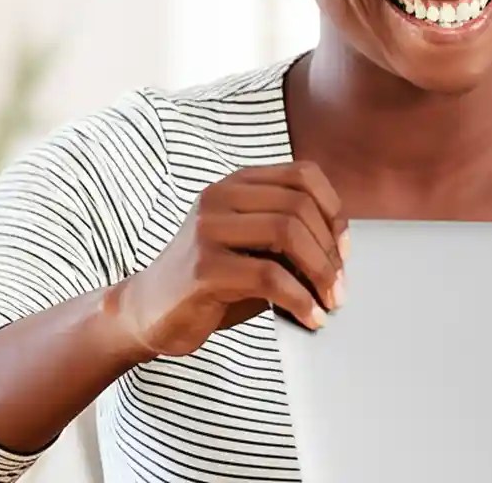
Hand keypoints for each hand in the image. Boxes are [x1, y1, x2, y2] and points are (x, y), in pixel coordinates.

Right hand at [110, 162, 347, 357]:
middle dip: (330, 250)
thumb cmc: (212, 282)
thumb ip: (290, 239)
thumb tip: (343, 252)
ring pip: (287, 234)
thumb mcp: (255, 249)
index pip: (302, 174)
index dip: (334, 210)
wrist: (146, 312)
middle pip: (299, 206)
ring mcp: (207, 229)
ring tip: (331, 301)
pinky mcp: (203, 267)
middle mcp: (219, 198)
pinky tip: (310, 317)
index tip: (345, 249)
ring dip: (321, 272)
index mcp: (236, 185)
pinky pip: (269, 277)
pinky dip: (300, 299)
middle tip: (340, 287)